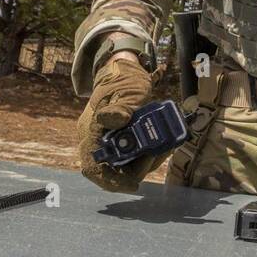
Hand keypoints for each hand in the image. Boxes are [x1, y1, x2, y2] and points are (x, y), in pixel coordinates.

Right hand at [77, 55, 156, 192]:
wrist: (126, 71)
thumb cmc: (122, 80)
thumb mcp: (124, 92)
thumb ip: (120, 107)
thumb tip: (119, 120)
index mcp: (90, 132)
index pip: (93, 167)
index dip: (110, 181)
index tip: (133, 185)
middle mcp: (98, 141)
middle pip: (114, 170)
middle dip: (138, 169)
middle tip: (158, 155)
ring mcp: (111, 142)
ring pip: (127, 165)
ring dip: (147, 161)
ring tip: (166, 147)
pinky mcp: (125, 141)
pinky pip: (135, 156)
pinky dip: (149, 154)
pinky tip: (164, 145)